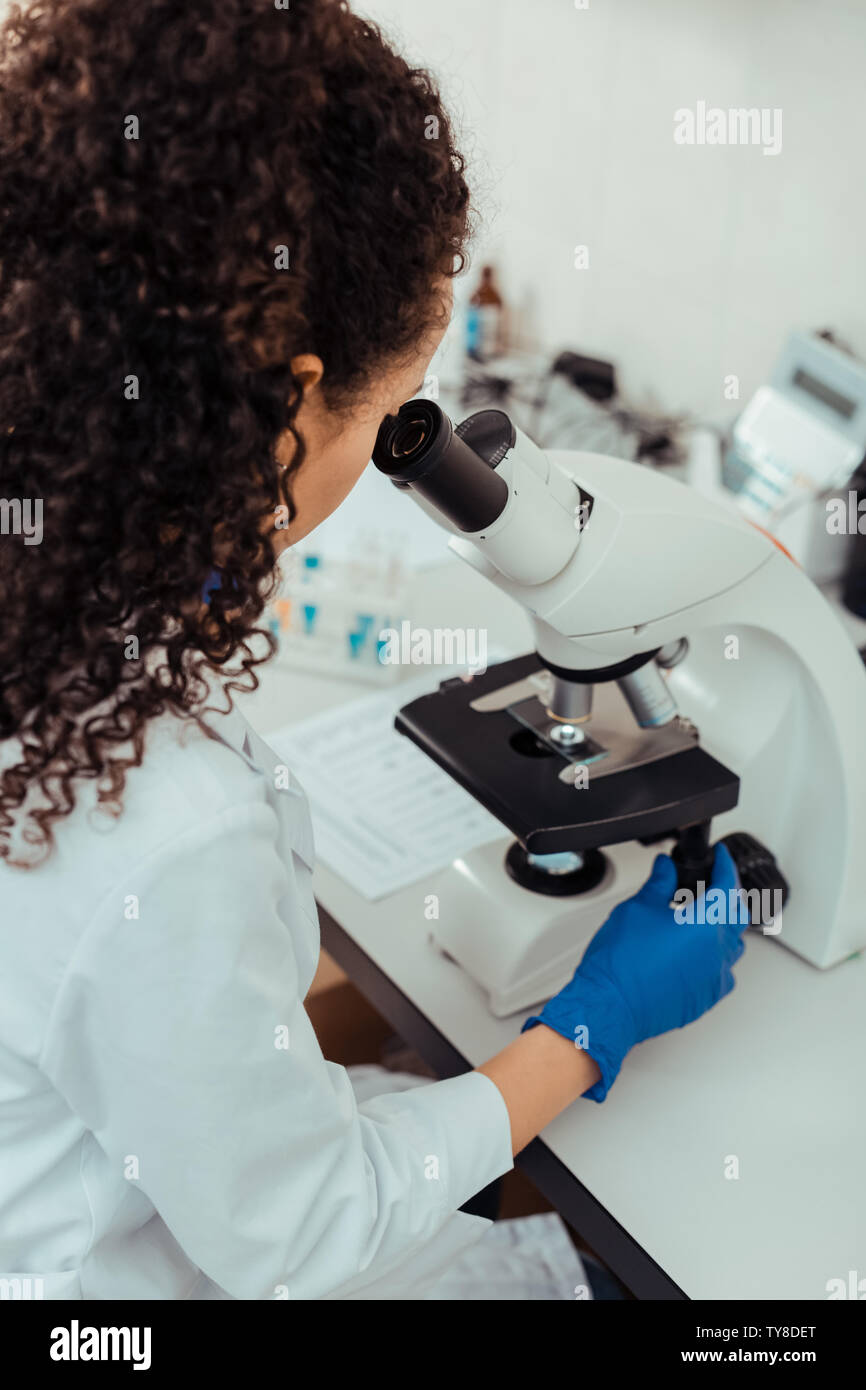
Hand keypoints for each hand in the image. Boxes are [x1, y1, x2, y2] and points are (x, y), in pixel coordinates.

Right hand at [522, 844, 745, 1101]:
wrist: (609, 1006)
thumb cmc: (621, 963)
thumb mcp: (638, 908)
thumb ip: (659, 883)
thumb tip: (665, 867)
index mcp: (706, 925)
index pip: (728, 887)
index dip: (725, 866)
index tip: (721, 858)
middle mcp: (717, 953)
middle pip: (737, 916)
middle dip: (728, 896)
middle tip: (713, 884)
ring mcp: (714, 979)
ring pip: (732, 947)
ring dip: (723, 928)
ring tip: (702, 919)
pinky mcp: (704, 999)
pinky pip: (721, 973)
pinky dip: (713, 958)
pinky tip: (694, 954)